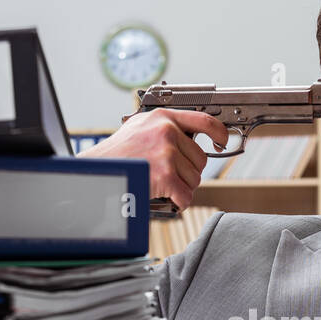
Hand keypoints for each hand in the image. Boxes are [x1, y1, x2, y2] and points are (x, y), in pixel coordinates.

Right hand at [79, 109, 229, 211]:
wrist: (98, 171)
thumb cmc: (116, 154)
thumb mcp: (140, 128)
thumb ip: (164, 127)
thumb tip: (189, 136)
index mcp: (163, 118)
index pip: (204, 120)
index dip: (219, 133)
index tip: (222, 142)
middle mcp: (167, 132)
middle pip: (200, 159)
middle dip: (188, 171)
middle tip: (168, 175)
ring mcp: (167, 153)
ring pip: (195, 178)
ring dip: (181, 186)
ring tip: (160, 183)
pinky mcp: (165, 175)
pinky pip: (186, 195)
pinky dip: (179, 201)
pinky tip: (165, 197)